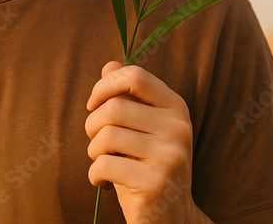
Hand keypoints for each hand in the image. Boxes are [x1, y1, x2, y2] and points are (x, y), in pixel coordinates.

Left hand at [85, 61, 211, 223]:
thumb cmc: (146, 167)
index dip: (105, 86)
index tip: (92, 105)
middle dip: (92, 126)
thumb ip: (127, 97)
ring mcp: (171, 155)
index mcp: (176, 107)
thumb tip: (109, 64)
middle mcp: (179, 128)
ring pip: (106, 135)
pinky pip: (104, 164)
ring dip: (93, 151)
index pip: (135, 76)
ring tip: (102, 162)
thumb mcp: (139, 129)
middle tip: (96, 144)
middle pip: (114, 107)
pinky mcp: (158, 182)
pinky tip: (104, 182)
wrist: (170, 217)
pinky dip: (94, 174)